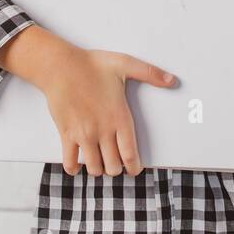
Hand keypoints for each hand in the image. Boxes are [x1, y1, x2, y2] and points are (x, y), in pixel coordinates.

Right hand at [37, 43, 176, 177]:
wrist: (60, 66)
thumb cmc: (92, 64)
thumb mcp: (125, 64)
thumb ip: (150, 73)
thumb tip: (172, 80)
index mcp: (119, 117)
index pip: (130, 154)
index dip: (134, 167)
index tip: (134, 169)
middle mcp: (102, 130)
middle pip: (113, 166)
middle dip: (116, 168)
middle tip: (116, 161)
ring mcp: (84, 134)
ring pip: (94, 168)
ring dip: (98, 168)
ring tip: (99, 161)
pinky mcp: (66, 134)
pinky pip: (70, 162)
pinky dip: (74, 168)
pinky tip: (78, 163)